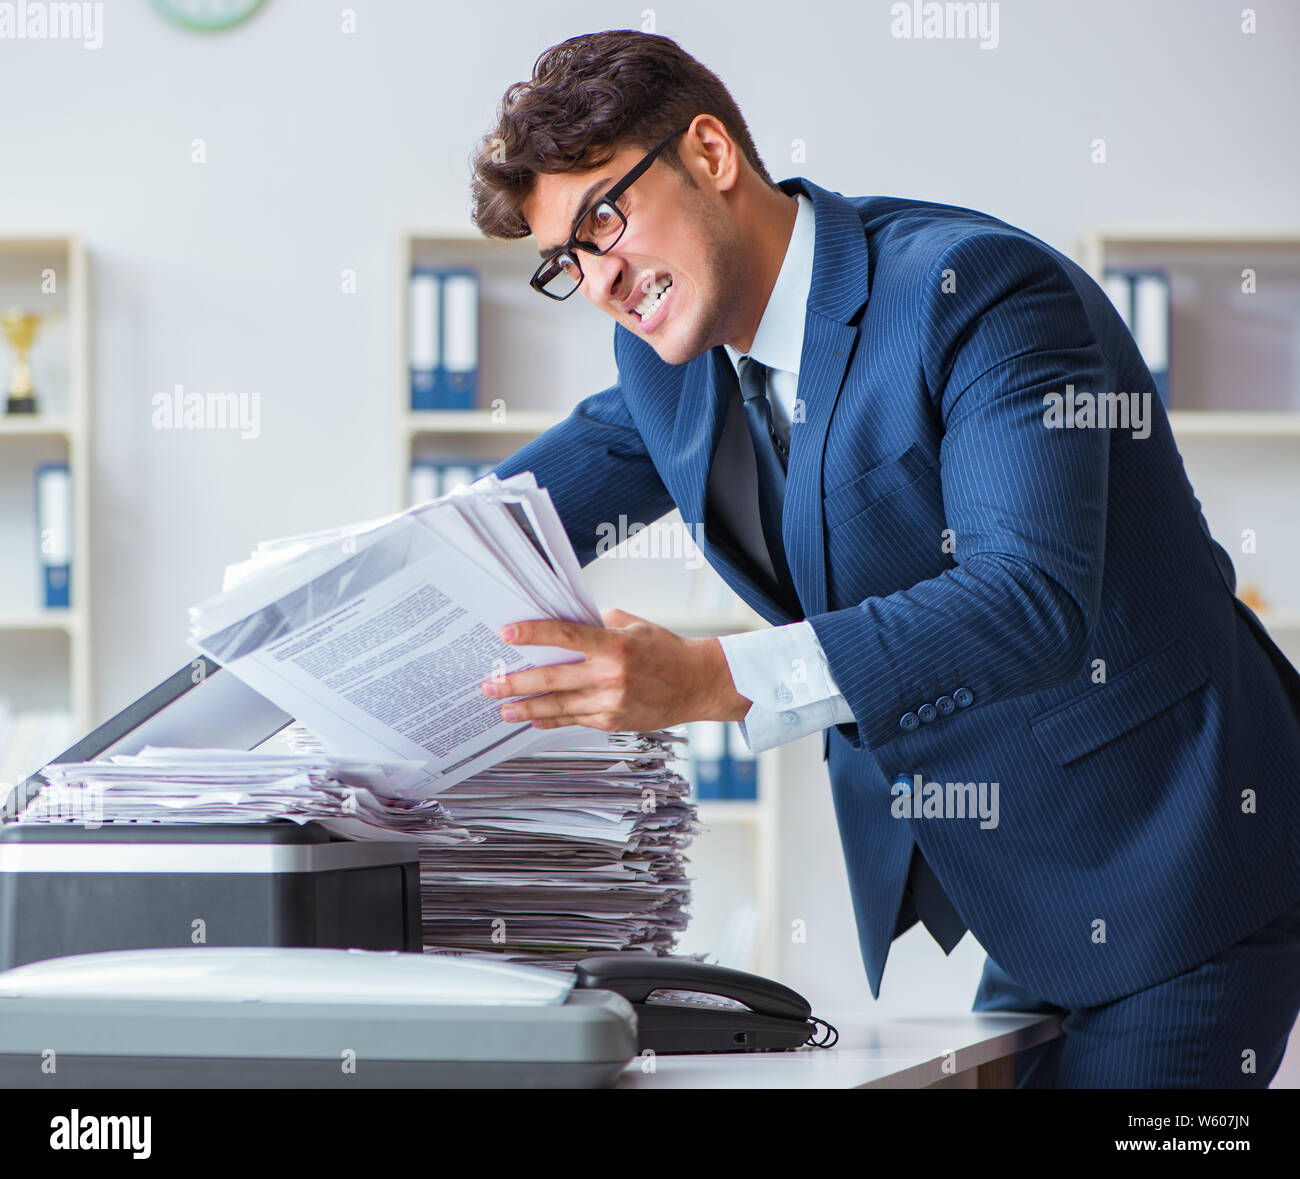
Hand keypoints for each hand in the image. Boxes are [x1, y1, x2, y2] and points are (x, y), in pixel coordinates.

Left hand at [480, 608, 752, 731]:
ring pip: (558, 706)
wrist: (698, 684)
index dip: (532, 635)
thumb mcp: (634, 626)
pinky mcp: (613, 722)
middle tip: (490, 684)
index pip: (564, 637)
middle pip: (552, 680)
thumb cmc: (666, 650)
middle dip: (516, 683)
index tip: (506, 634)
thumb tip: (567, 626)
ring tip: (503, 709)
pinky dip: (552, 719)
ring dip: (526, 708)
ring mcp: (611, 703)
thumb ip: (599, 624)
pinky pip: (575, 720)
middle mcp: (610, 676)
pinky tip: (534, 717)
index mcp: (614, 646)